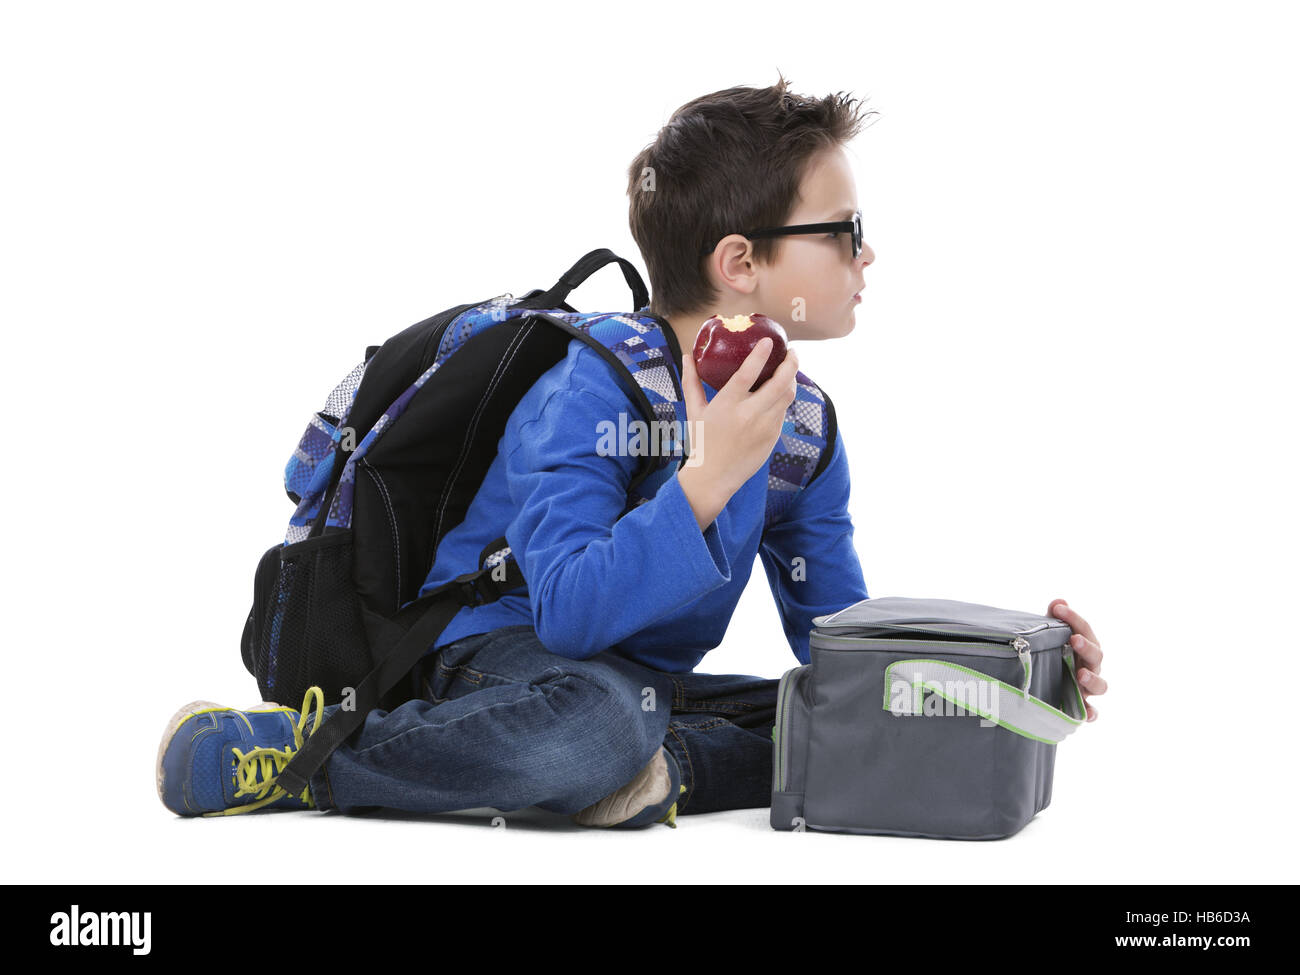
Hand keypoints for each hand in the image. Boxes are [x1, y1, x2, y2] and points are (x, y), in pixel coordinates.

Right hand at [679, 337, 798, 498]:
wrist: (713, 477)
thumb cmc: (701, 441)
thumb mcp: (694, 411)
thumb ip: (691, 382)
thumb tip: (686, 357)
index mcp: (727, 405)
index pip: (748, 373)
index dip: (761, 355)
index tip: (770, 341)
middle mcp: (749, 415)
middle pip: (780, 383)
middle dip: (791, 363)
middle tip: (792, 352)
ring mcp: (764, 427)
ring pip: (787, 396)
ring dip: (792, 379)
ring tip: (789, 369)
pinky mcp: (772, 437)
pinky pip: (783, 412)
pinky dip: (784, 398)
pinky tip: (780, 392)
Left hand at [1047, 599, 1104, 721]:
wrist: (1046, 685)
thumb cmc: (1054, 655)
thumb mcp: (1053, 637)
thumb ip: (1056, 619)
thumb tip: (1058, 601)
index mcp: (1085, 647)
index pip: (1085, 630)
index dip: (1074, 619)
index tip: (1058, 608)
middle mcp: (1090, 667)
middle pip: (1097, 656)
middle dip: (1087, 647)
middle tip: (1074, 639)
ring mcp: (1087, 688)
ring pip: (1100, 686)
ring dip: (1092, 679)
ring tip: (1080, 674)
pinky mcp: (1080, 707)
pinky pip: (1090, 713)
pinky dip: (1091, 714)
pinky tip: (1086, 714)